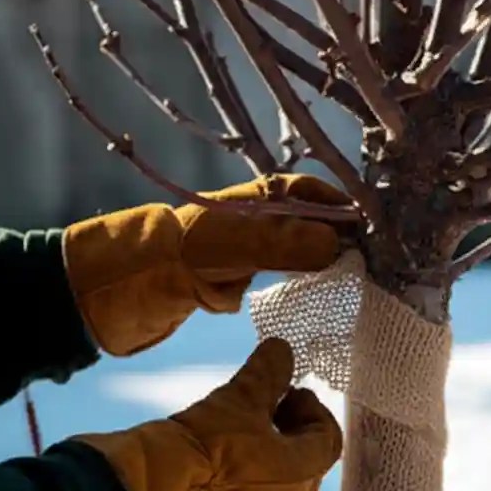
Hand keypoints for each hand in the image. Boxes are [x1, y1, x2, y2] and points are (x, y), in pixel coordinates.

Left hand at [63, 174, 350, 355]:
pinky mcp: (230, 279)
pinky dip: (298, 285)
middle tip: (375, 261)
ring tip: (354, 280)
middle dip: (340, 235)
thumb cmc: (170, 258)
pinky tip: (314, 299)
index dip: (342, 205)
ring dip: (322, 262)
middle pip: (308, 219)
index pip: (310, 191)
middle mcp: (251, 220)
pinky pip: (276, 276)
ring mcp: (241, 250)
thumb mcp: (232, 247)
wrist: (115, 290)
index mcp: (253, 201)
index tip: (375, 230)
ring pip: (295, 249)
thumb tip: (337, 245)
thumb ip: (283, 244)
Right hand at [72, 338, 341, 490]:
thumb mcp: (240, 397)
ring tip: (244, 436)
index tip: (288, 392)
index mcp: (305, 472)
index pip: (328, 437)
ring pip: (284, 487)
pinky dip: (253, 484)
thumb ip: (268, 372)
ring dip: (274, 459)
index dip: (312, 409)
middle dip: (293, 432)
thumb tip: (282, 348)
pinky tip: (226, 466)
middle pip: (308, 462)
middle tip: (268, 409)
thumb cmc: (207, 443)